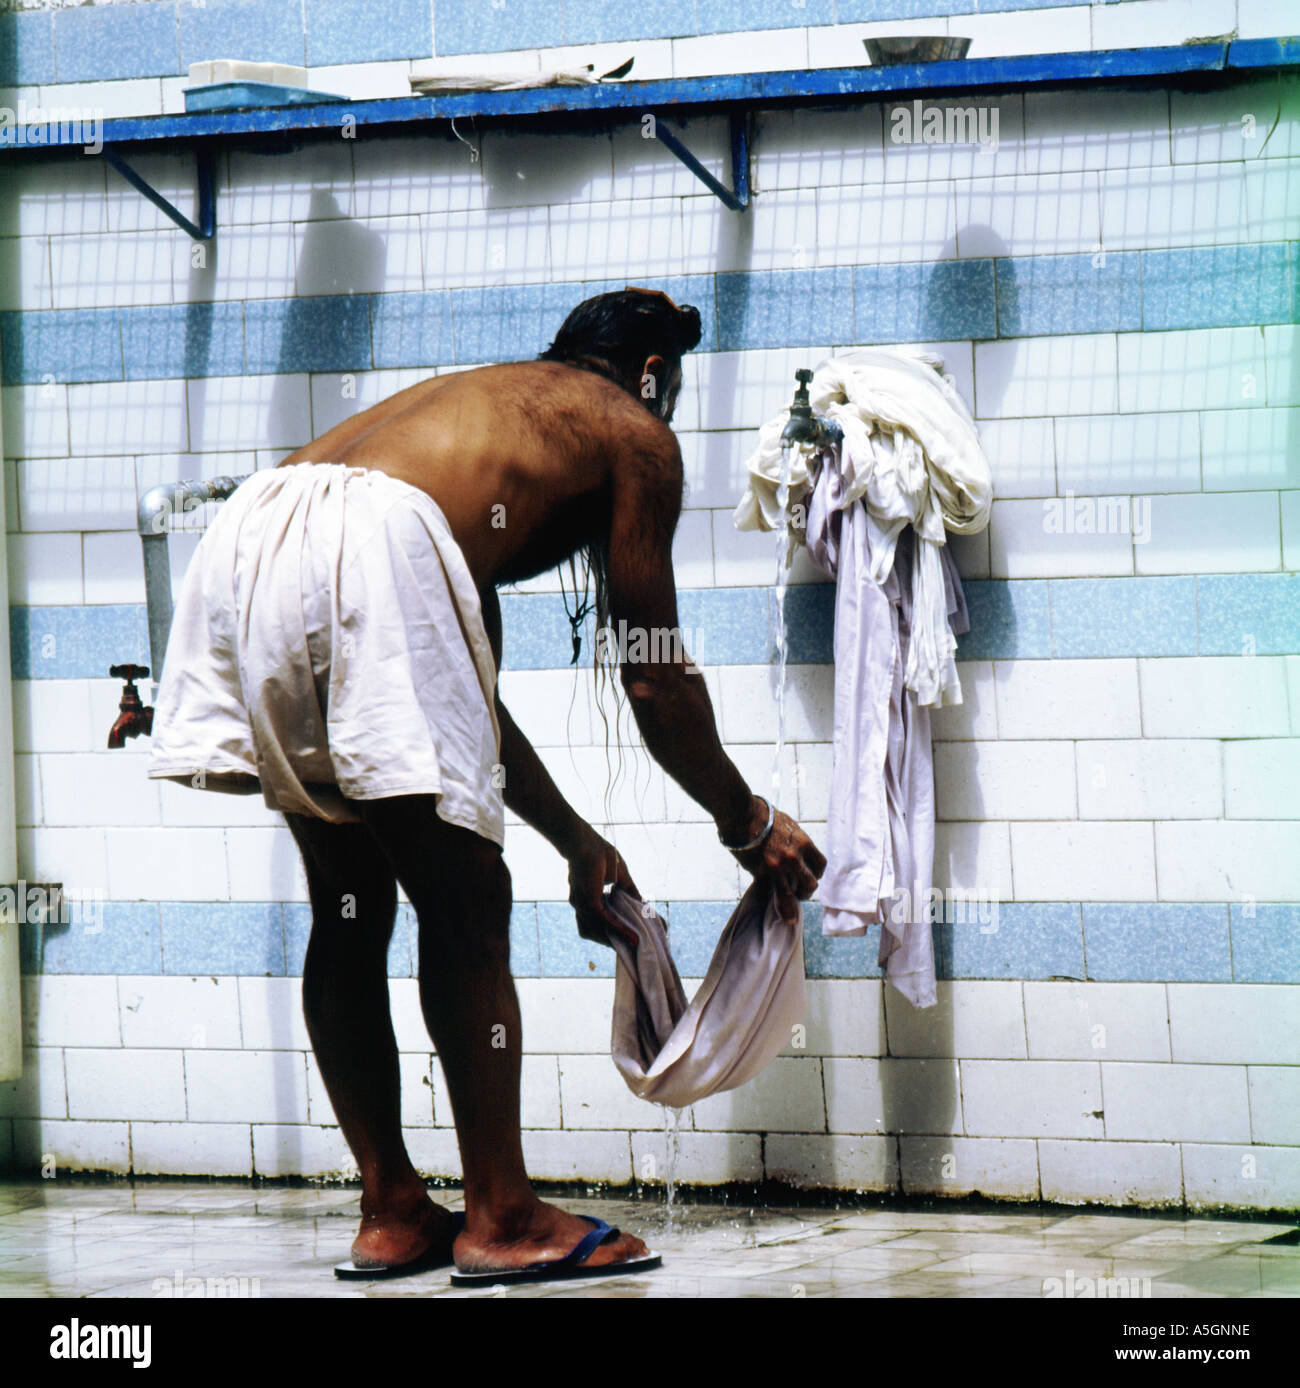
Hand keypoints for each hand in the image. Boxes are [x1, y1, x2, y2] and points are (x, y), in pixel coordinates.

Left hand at [566, 823, 640, 948]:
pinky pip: (606, 921)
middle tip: (635, 948)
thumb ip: (629, 892)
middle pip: (598, 932)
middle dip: (616, 942)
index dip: (613, 933)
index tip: (629, 940)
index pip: (598, 924)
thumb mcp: (620, 876)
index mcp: (586, 900)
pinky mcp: (589, 902)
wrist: (583, 840)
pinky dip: (620, 930)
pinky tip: (633, 936)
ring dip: (620, 940)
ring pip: (602, 930)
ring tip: (638, 945)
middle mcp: (581, 906)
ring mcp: (583, 905)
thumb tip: (644, 906)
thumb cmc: (599, 853)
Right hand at [728, 798, 825, 925]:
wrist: (742, 815)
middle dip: (807, 889)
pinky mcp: (761, 874)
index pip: (821, 865)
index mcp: (804, 843)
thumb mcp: (788, 825)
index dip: (817, 873)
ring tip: (791, 908)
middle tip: (801, 891)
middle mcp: (794, 858)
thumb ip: (795, 841)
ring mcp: (777, 868)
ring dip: (793, 902)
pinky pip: (771, 894)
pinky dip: (776, 905)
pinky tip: (781, 914)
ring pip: (793, 894)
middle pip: (811, 883)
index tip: (811, 875)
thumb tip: (796, 852)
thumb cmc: (764, 814)